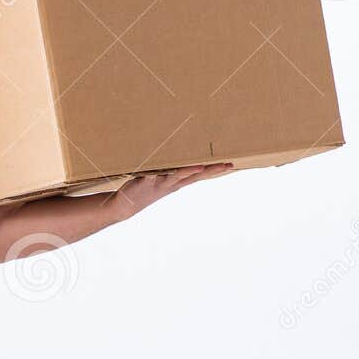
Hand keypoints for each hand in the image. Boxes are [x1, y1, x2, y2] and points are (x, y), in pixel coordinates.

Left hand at [108, 161, 234, 220]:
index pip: (200, 175)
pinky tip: (156, 171)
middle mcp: (172, 183)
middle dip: (211, 170)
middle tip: (225, 165)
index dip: (215, 170)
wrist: (127, 205)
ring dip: (187, 172)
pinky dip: (153, 175)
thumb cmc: (147, 187)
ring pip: (176, 176)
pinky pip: (150, 177)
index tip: (231, 164)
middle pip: (194, 175)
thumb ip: (173, 168)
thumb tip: (183, 153)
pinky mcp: (144, 182)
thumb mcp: (163, 178)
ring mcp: (159, 183)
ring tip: (199, 166)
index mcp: (178, 181)